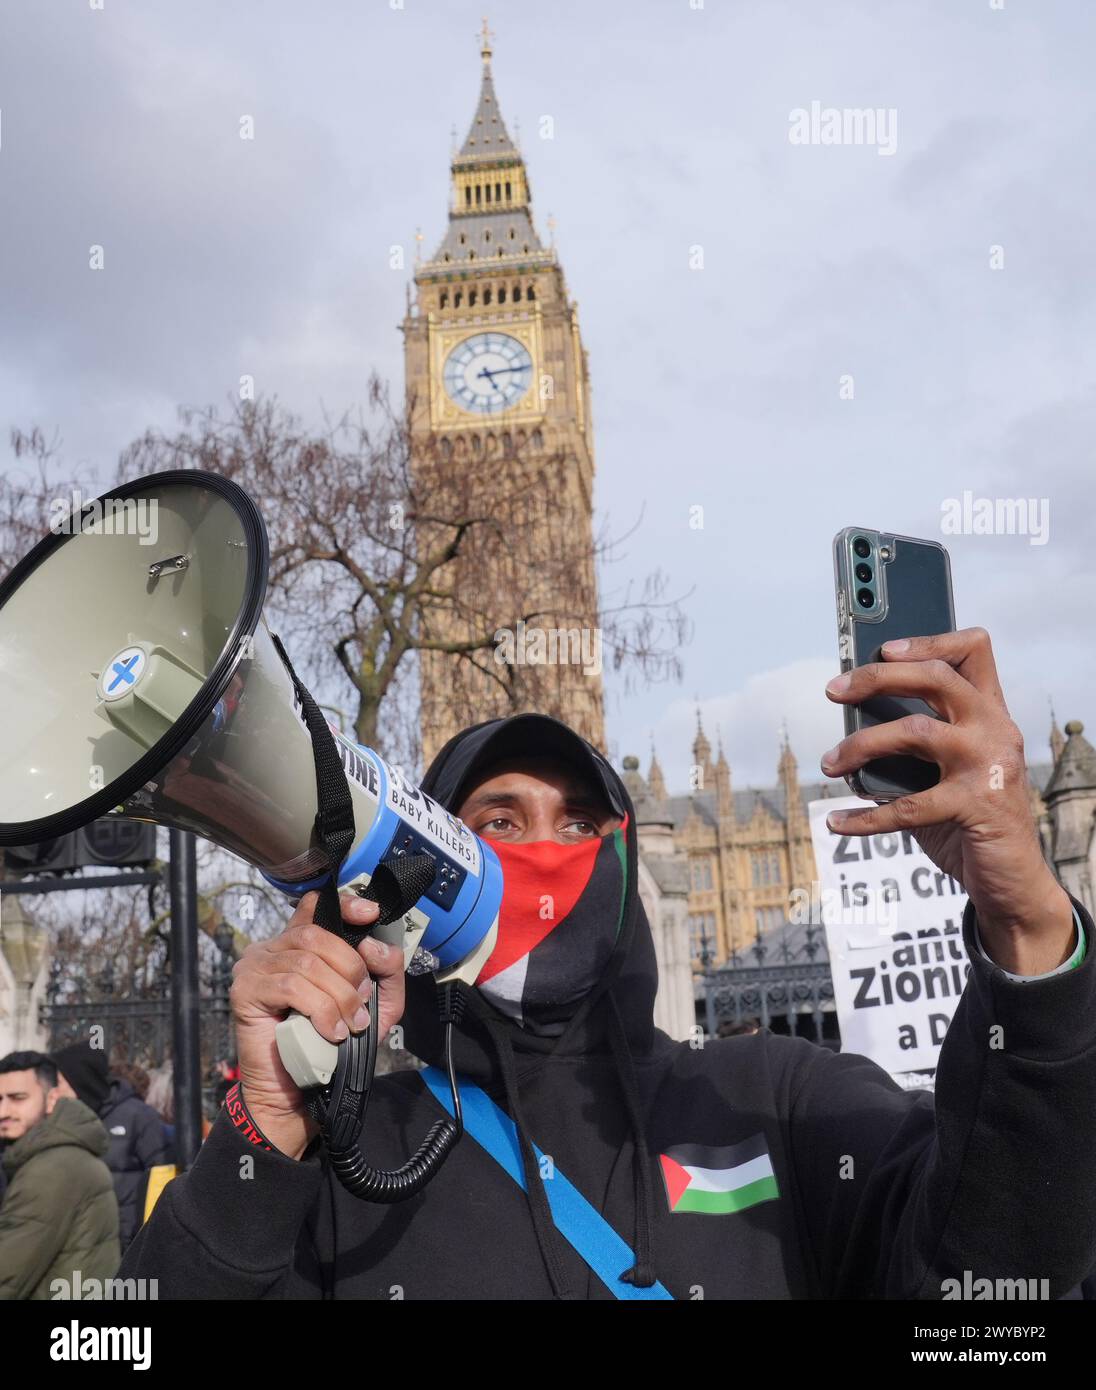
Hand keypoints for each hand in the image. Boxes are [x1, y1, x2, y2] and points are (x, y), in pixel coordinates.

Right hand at [229, 891, 405, 1158]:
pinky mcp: (245, 991)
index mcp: (299, 944)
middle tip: (362, 1002)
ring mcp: (255, 967)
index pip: (316, 906)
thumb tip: (375, 946)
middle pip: (318, 935)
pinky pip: (291, 986)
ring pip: (307, 962)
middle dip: (350, 968)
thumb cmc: (332, 1043)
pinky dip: (320, 1008)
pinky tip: (331, 1031)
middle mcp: (273, 948)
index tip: (370, 914)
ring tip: (349, 1024)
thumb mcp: (375, 1005)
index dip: (344, 905)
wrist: (298, 1090)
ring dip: (339, 995)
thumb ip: (386, 971)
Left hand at [820, 627, 1074, 974]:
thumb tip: (849, 732)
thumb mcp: (943, 774)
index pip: (972, 650)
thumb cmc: (968, 820)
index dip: (928, 641)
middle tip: (834, 690)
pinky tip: (839, 821)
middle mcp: (995, 729)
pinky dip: (865, 817)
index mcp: (988, 713)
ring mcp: (990, 765)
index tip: (883, 647)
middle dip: (876, 677)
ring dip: (859, 745)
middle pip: (936, 677)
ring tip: (829, 763)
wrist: (1011, 880)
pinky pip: (909, 805)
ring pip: (914, 731)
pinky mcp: (979, 805)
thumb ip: (911, 749)